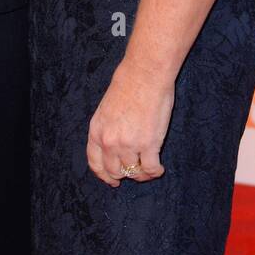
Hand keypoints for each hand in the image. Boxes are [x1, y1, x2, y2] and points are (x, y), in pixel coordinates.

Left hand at [87, 57, 172, 186]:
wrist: (144, 74)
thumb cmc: (128, 85)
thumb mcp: (106, 109)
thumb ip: (107, 129)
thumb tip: (114, 146)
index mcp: (96, 130)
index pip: (95, 162)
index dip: (104, 175)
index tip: (113, 181)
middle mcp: (109, 141)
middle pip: (114, 171)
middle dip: (125, 174)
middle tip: (136, 172)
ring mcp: (128, 144)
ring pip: (134, 172)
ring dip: (143, 174)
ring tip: (150, 168)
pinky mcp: (148, 145)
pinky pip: (151, 169)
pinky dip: (156, 172)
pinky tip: (160, 168)